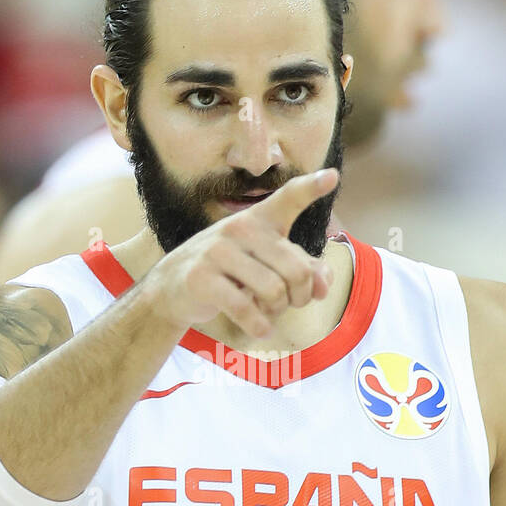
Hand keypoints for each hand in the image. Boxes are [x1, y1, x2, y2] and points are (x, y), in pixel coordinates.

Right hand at [146, 168, 338, 338]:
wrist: (173, 288)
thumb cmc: (229, 275)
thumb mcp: (268, 267)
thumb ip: (303, 271)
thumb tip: (321, 288)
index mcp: (259, 219)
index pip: (288, 197)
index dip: (311, 187)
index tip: (332, 177)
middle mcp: (239, 228)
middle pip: (297, 270)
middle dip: (300, 296)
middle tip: (289, 304)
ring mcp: (218, 251)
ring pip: (274, 291)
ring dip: (277, 311)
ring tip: (267, 312)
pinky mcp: (201, 278)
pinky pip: (245, 308)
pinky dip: (259, 326)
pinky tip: (260, 328)